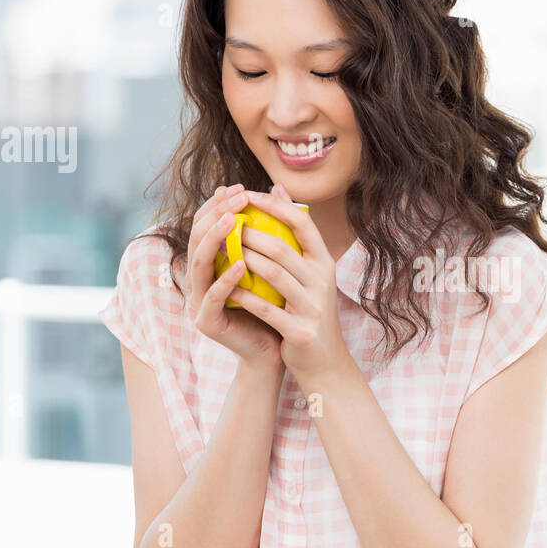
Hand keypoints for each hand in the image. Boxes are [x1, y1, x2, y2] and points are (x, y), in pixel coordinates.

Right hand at [184, 183, 283, 371]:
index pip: (206, 227)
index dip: (218, 205)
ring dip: (214, 239)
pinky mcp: (207, 322)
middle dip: (216, 215)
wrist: (275, 349)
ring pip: (199, 264)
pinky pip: (214, 296)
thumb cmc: (274, 304)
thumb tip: (278, 189)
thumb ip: (270, 230)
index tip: (238, 187)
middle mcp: (200, 280)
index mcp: (211, 265)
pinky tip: (241, 263)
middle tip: (236, 197)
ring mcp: (199, 301)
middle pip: (197, 240)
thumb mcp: (273, 262)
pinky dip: (226, 278)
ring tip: (231, 220)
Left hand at [232, 183, 351, 383]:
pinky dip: (244, 296)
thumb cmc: (308, 308)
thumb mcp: (309, 271)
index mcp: (324, 262)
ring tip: (222, 250)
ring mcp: (312, 307)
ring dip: (244, 260)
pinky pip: (266, 308)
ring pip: (274, 275)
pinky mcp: (299, 331)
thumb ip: (294, 234)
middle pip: (283, 247)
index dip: (274, 204)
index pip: (303, 222)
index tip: (246, 193)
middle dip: (251, 232)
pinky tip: (226, 287)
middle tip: (225, 224)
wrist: (324, 360)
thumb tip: (278, 186)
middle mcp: (322, 281)